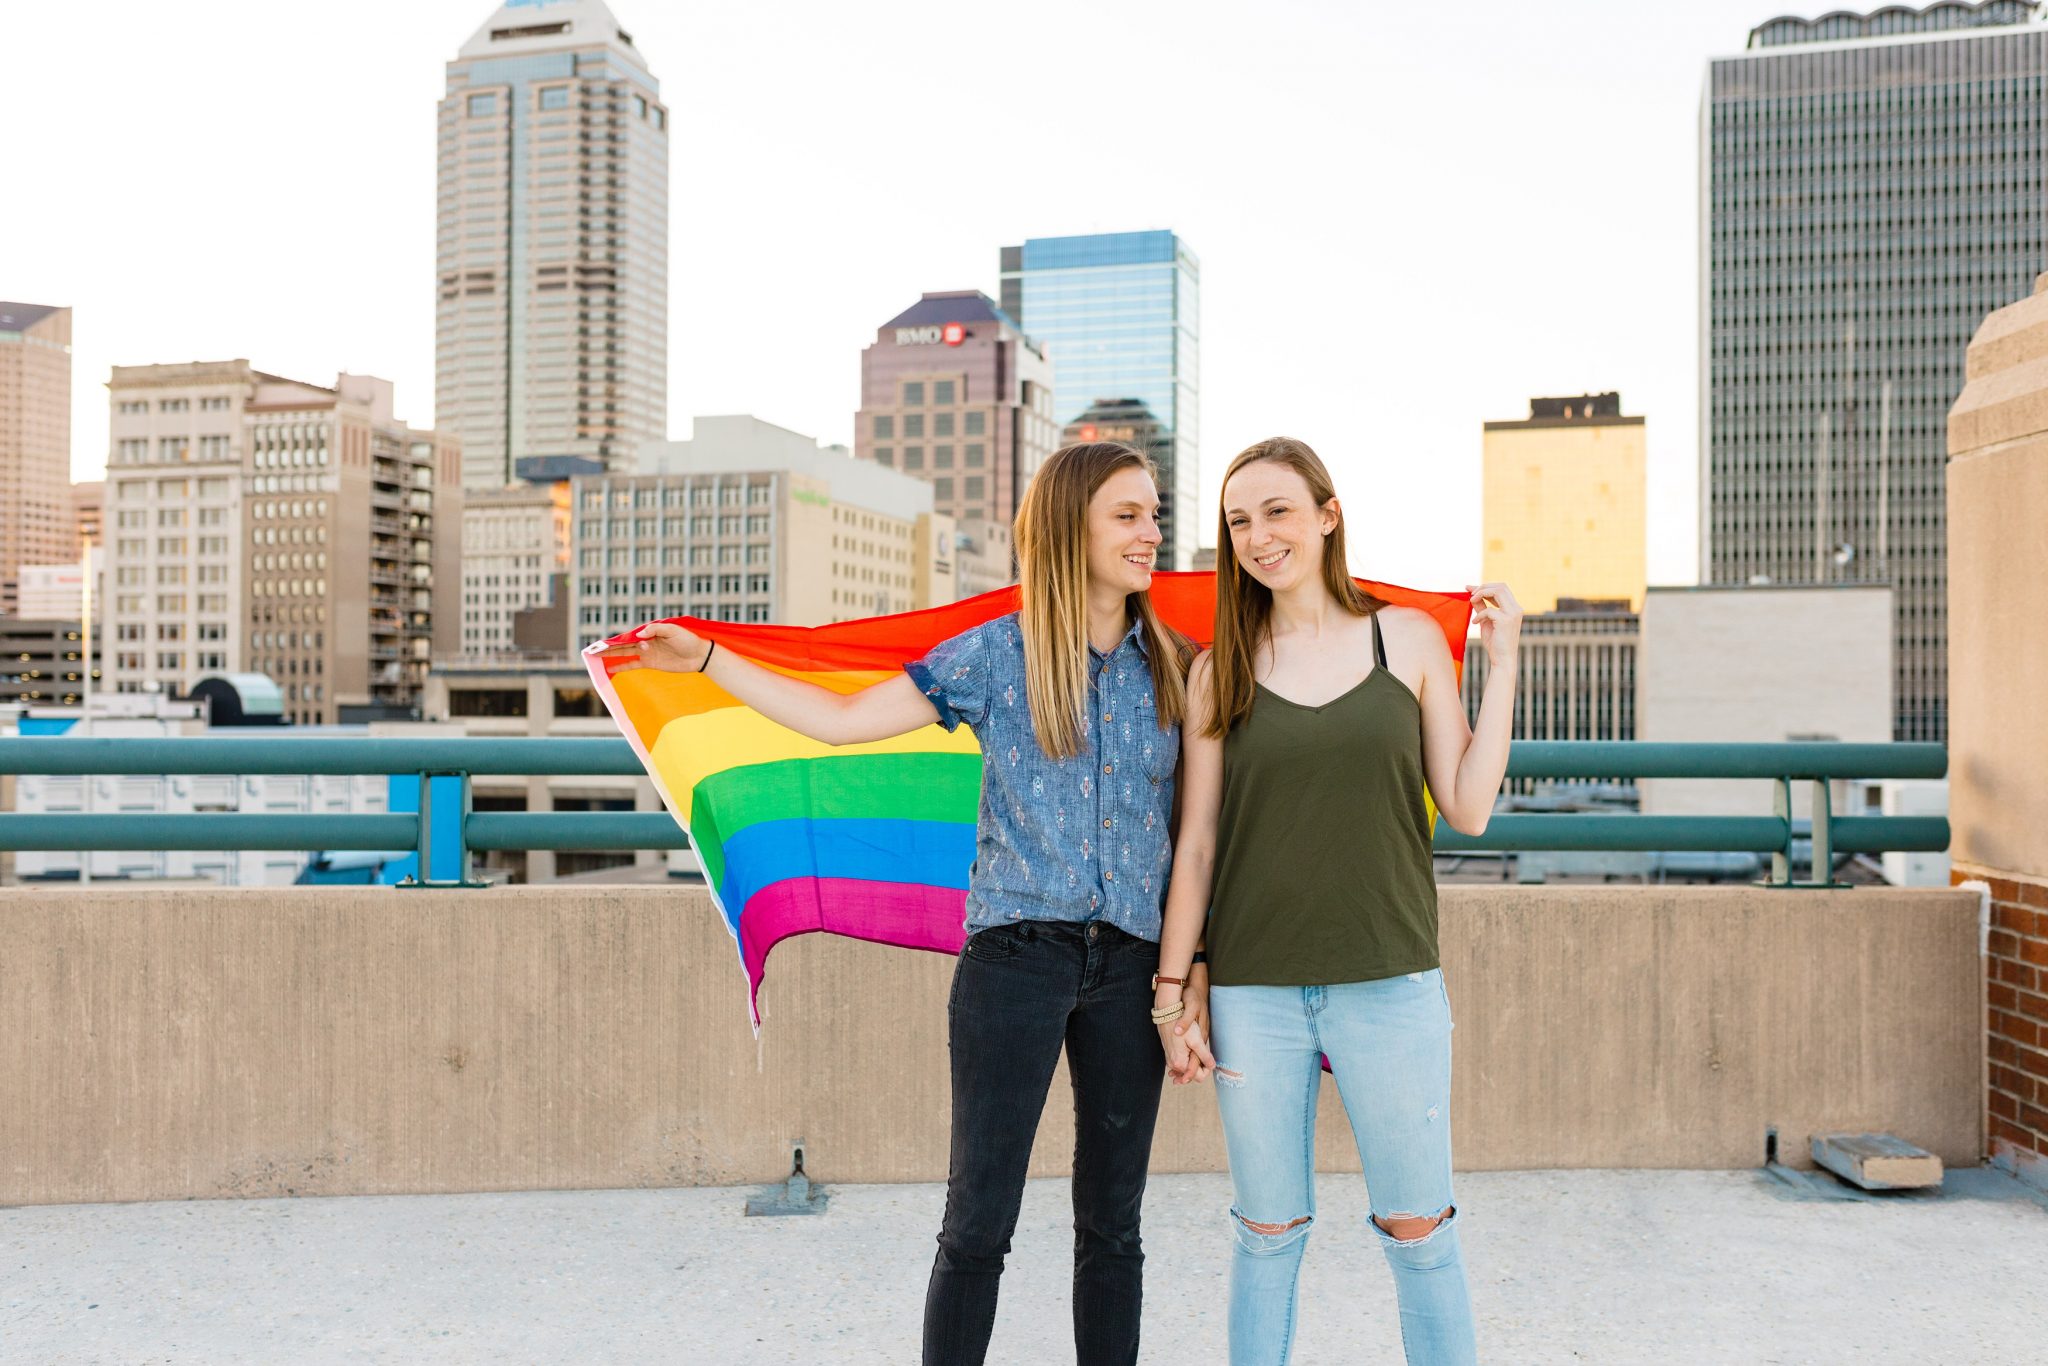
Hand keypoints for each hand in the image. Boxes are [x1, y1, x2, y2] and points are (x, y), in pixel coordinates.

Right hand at [593, 621, 709, 673]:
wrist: (699, 654)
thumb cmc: (688, 639)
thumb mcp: (673, 630)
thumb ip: (655, 630)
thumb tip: (638, 636)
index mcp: (649, 632)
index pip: (627, 636)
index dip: (613, 640)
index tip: (600, 643)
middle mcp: (645, 642)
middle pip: (622, 645)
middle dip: (607, 648)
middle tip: (591, 650)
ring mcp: (647, 653)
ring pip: (625, 654)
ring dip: (612, 656)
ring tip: (596, 658)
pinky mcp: (651, 663)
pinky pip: (633, 664)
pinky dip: (622, 665)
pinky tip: (611, 667)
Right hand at [1164, 1017, 1214, 1085]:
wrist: (1168, 1016)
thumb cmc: (1182, 1027)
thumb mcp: (1196, 1041)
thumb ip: (1204, 1056)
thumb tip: (1212, 1066)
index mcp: (1180, 1064)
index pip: (1199, 1077)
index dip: (1207, 1069)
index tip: (1209, 1057)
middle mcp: (1173, 1065)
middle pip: (1193, 1074)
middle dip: (1200, 1065)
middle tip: (1204, 1052)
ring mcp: (1170, 1060)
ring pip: (1187, 1068)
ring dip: (1194, 1062)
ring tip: (1197, 1050)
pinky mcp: (1169, 1055)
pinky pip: (1181, 1062)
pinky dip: (1187, 1060)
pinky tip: (1190, 1051)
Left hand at [1465, 582, 1521, 669]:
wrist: (1502, 659)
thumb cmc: (1495, 642)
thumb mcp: (1486, 621)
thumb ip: (1481, 607)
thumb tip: (1472, 594)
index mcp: (1514, 608)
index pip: (1501, 588)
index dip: (1485, 586)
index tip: (1469, 588)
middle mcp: (1516, 609)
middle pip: (1501, 586)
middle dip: (1483, 587)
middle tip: (1470, 594)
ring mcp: (1513, 614)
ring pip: (1498, 591)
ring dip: (1481, 593)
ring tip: (1471, 601)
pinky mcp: (1506, 621)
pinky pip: (1488, 610)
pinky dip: (1479, 614)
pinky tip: (1475, 623)